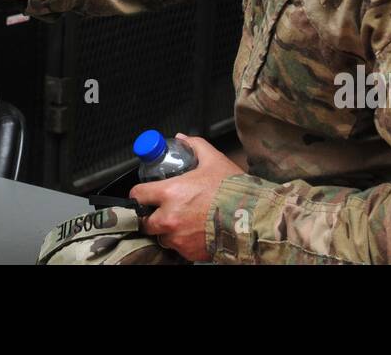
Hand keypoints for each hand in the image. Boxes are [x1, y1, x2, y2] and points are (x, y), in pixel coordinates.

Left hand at [130, 135, 244, 261]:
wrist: (253, 218)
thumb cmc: (233, 190)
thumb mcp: (213, 160)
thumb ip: (195, 146)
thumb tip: (182, 139)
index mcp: (170, 193)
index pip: (138, 195)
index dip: (139, 194)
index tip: (143, 194)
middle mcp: (170, 218)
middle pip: (145, 222)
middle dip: (151, 216)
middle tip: (161, 210)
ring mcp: (178, 238)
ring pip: (161, 236)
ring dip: (167, 230)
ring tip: (182, 221)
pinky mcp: (189, 252)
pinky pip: (178, 248)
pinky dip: (182, 242)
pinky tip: (195, 231)